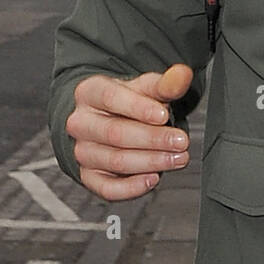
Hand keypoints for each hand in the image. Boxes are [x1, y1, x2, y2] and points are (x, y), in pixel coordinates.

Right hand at [66, 63, 193, 200]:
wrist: (108, 120)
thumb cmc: (128, 102)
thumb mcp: (145, 87)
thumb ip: (165, 83)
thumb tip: (183, 75)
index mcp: (89, 92)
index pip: (110, 98)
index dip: (139, 108)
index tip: (164, 116)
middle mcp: (80, 123)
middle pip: (115, 133)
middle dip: (153, 139)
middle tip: (182, 141)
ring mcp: (82, 151)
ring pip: (114, 161)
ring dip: (151, 162)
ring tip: (178, 158)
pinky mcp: (89, 176)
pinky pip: (107, 188)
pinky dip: (131, 188)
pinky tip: (154, 179)